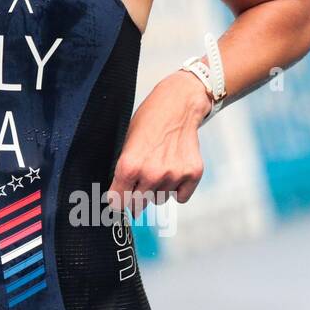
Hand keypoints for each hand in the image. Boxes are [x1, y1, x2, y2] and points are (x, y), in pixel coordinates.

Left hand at [106, 70, 212, 215]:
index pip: (118, 201)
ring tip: (159, 167)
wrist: (178, 105)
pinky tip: (174, 171)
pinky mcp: (193, 174)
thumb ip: (122, 170)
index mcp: (129, 165)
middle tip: (139, 183)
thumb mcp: (126, 142)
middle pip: (138, 203)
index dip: (116, 201)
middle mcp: (152, 173)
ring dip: (157, 190)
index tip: (117, 200)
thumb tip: (117, 196)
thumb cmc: (149, 120)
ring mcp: (174, 175)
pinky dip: (177, 189)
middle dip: (135, 197)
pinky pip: (180, 197)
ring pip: (160, 200)